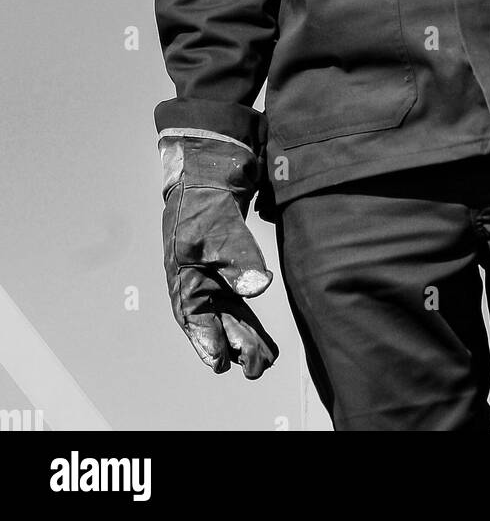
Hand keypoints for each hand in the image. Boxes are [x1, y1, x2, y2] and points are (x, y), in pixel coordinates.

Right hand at [160, 135, 278, 378]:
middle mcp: (195, 276)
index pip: (194, 313)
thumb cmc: (206, 193)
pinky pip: (237, 300)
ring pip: (227, 313)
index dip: (207, 338)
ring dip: (244, 336)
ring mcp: (210, 272)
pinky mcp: (227, 264)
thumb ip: (237, 256)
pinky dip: (248, 318)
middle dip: (234, 345)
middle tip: (255, 369)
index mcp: (182, 271)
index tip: (223, 363)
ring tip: (264, 361)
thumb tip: (256, 288)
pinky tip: (262, 338)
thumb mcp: (219, 224)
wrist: (211, 162)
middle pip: (213, 319)